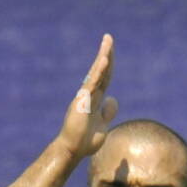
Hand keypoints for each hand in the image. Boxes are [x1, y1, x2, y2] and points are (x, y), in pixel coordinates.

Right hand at [56, 34, 117, 161]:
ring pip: (96, 73)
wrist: (73, 150)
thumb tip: (113, 100)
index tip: (112, 50)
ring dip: (103, 57)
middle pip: (100, 71)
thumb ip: (107, 112)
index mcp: (95, 99)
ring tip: (107, 42)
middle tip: (109, 37)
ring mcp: (85, 96)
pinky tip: (105, 60)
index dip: (110, 65)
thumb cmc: (85, 140)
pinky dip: (99, 72)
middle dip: (106, 53)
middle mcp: (89, 94)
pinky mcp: (82, 101)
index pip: (105, 78)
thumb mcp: (102, 124)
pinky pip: (92, 84)